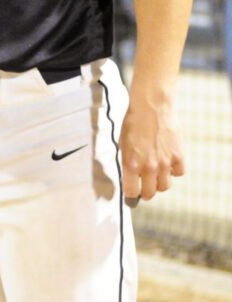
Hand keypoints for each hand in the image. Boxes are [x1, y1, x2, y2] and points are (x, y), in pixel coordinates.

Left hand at [119, 83, 184, 200]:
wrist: (151, 107)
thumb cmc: (133, 123)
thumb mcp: (122, 143)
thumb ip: (127, 162)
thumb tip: (131, 178)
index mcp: (130, 163)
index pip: (131, 192)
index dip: (130, 194)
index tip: (131, 193)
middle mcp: (148, 166)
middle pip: (150, 193)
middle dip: (145, 192)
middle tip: (144, 187)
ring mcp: (165, 162)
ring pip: (165, 187)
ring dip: (159, 183)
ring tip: (155, 174)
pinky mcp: (178, 156)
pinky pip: (178, 173)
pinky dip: (174, 171)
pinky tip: (168, 163)